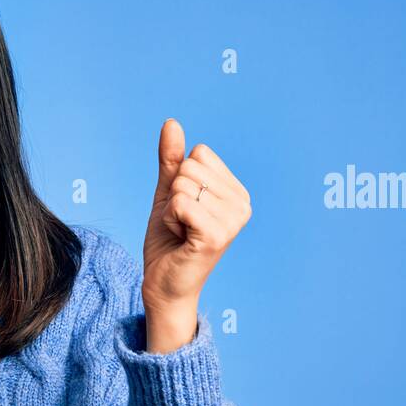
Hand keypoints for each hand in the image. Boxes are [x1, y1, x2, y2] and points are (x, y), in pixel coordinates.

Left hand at [142, 118, 252, 351]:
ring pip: (183, 185)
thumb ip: (172, 160)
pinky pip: (179, 203)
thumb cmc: (169, 241)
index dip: (180, 180)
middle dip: (173, 196)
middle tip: (181, 224)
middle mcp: (242, 204)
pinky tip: (180, 240)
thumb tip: (171, 123)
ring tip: (181, 233)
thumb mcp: (168, 193)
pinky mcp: (216, 235)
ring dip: (170, 210)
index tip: (185, 210)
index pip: (199, 154)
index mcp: (237, 192)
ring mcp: (232, 221)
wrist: (163, 283)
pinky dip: (169, 219)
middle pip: (190, 168)